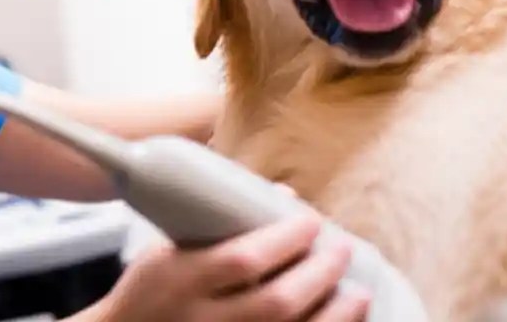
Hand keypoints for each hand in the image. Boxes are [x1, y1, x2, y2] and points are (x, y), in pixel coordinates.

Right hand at [90, 213, 371, 321]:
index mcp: (181, 280)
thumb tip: (284, 196)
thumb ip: (220, 223)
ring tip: (356, 291)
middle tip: (342, 249)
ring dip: (334, 314)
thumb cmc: (150, 289)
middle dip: (319, 273)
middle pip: (276, 302)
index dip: (286, 239)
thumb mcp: (169, 249)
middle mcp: (203, 320)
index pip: (244, 260)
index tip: (311, 221)